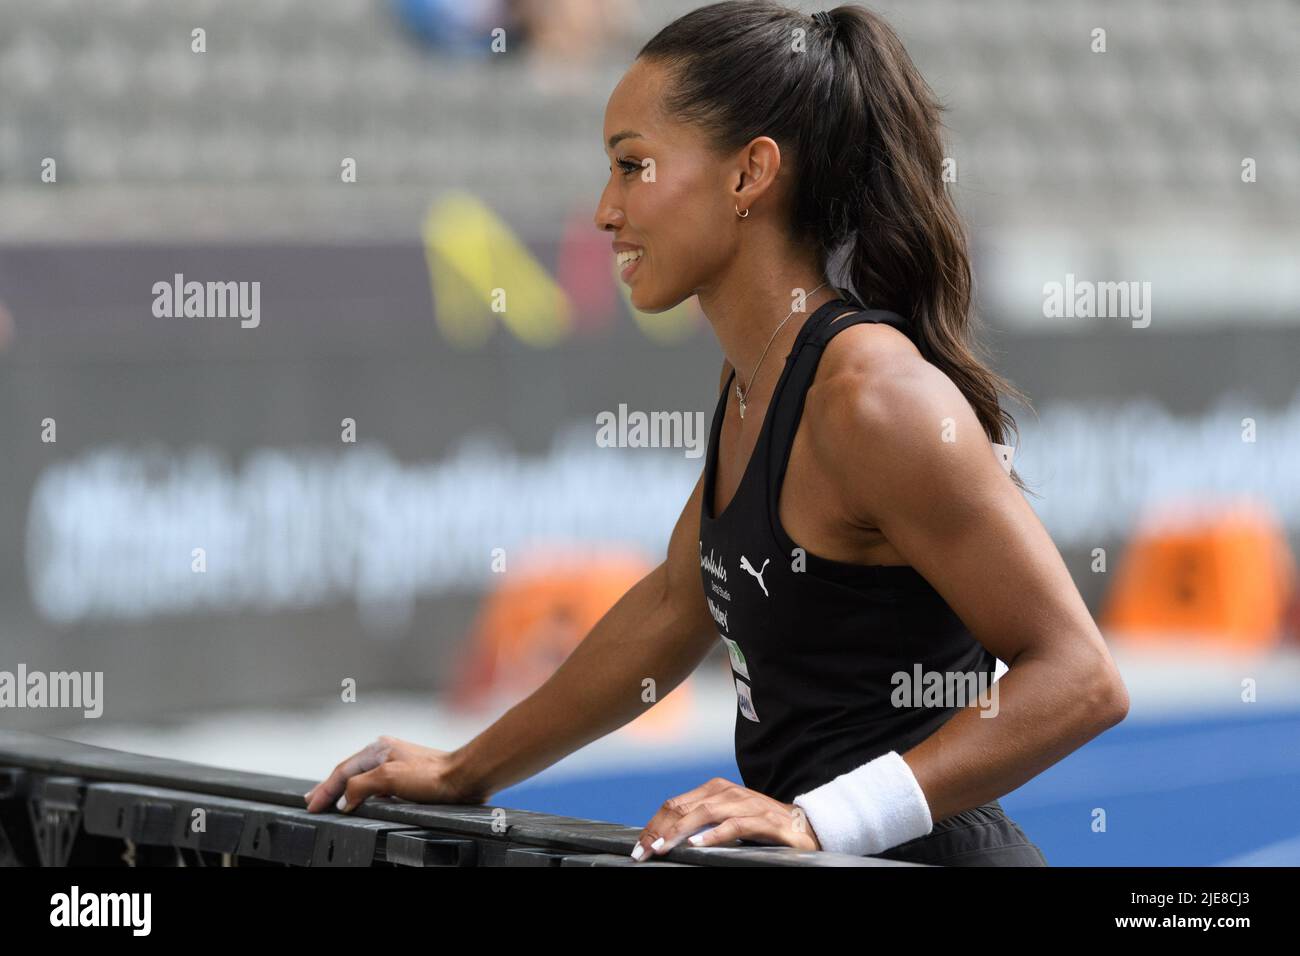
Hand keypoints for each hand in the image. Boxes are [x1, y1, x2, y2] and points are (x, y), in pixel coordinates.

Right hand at [303, 735, 481, 813]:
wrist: (463, 778)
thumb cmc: (432, 774)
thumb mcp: (389, 778)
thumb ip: (361, 787)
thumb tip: (344, 800)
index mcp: (377, 749)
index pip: (341, 771)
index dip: (324, 790)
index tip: (311, 805)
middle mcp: (385, 753)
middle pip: (349, 773)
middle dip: (330, 788)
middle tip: (313, 802)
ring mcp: (396, 765)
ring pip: (363, 779)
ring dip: (346, 792)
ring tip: (332, 803)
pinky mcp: (408, 778)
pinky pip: (377, 786)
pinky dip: (364, 796)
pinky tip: (362, 804)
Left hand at [630, 777, 821, 860]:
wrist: (801, 826)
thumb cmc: (758, 825)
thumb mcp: (724, 819)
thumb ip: (699, 822)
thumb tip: (664, 838)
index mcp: (714, 789)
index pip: (674, 804)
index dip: (654, 824)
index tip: (640, 846)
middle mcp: (727, 792)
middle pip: (683, 808)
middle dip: (660, 831)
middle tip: (644, 851)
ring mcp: (745, 804)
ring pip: (704, 814)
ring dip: (679, 833)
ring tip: (662, 848)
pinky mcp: (762, 820)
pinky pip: (734, 826)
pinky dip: (714, 835)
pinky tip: (698, 846)